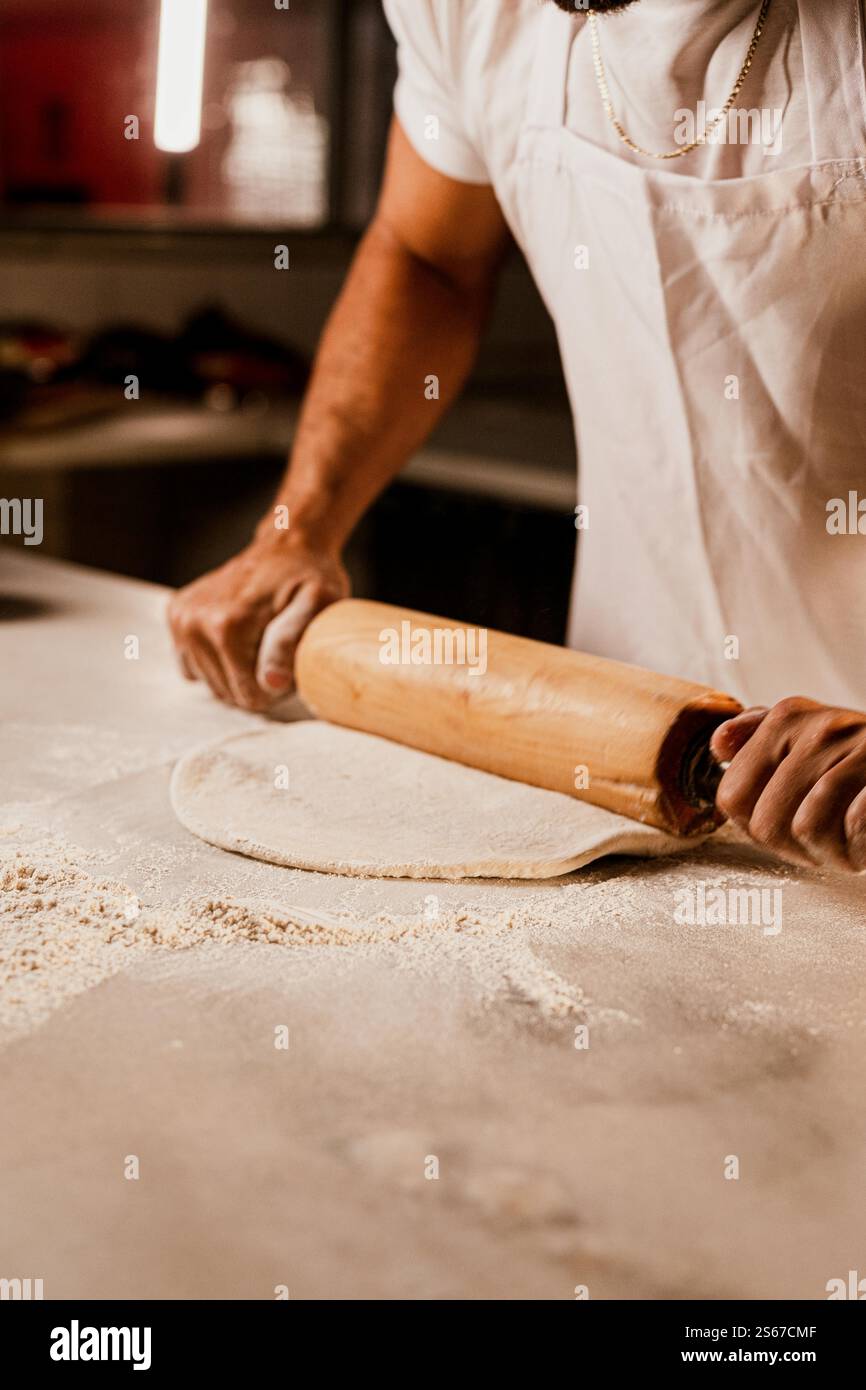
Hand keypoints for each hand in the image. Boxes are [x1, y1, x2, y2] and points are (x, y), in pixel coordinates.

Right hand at [167, 532, 348, 709]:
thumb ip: (291, 642)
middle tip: (279, 650)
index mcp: (226, 626)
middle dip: (257, 681)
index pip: (250, 697)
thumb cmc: (309, 577)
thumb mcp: (317, 605)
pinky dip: (216, 661)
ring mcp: (180, 619)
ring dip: (238, 673)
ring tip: (261, 643)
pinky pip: (193, 666)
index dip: (278, 688)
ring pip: (211, 683)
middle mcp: (194, 623)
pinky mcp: (175, 615)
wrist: (285, 545)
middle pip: (228, 693)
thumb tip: (271, 683)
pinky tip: (237, 638)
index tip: (293, 660)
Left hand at [710, 698, 865, 870]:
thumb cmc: (863, 767)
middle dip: (794, 850)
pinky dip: (860, 848)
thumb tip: (719, 745)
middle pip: (765, 820)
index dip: (755, 828)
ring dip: (831, 855)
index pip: (732, 796)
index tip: (785, 831)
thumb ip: (760, 741)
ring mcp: (859, 747)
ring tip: (850, 848)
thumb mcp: (810, 742)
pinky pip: (854, 826)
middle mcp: (819, 725)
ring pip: (805, 828)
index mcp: (788, 717)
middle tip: (824, 847)